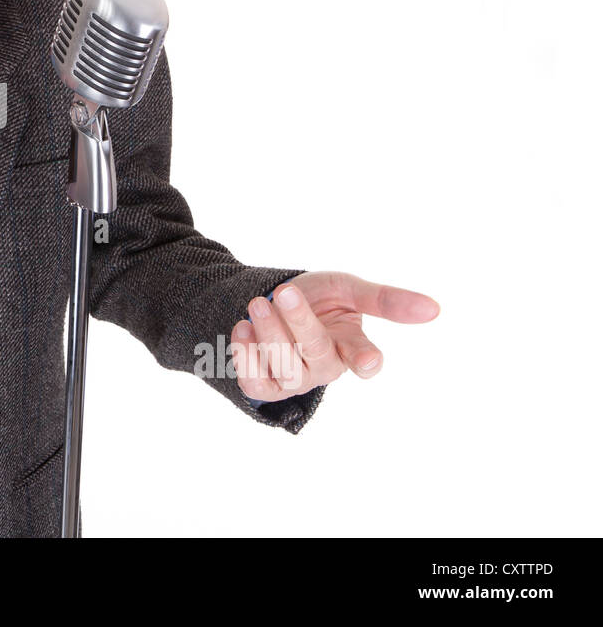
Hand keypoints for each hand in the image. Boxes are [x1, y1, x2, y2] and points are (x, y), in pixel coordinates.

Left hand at [228, 270, 439, 402]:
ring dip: (269, 333)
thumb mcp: (349, 290)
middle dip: (299, 321)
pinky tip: (242, 328)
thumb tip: (434, 308)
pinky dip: (245, 357)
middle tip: (284, 292)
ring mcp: (295, 379)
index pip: (363, 357)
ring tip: (258, 303)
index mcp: (351, 346)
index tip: (369, 361)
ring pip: (284, 366)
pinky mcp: (266, 385)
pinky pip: (255, 383)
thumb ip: (385, 299)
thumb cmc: (321, 299)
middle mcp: (325, 367)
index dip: (366, 359)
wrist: (276, 303)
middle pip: (316, 352)